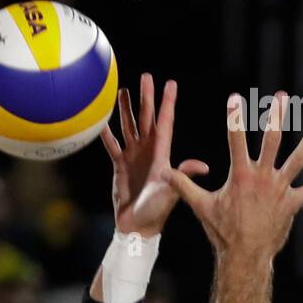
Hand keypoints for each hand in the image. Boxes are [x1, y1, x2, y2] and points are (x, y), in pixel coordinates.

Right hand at [101, 75, 207, 238]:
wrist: (137, 226)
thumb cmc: (156, 210)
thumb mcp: (171, 190)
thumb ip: (183, 174)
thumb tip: (204, 166)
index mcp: (161, 153)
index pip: (164, 122)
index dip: (167, 103)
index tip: (170, 83)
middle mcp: (147, 150)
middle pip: (146, 118)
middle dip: (146, 97)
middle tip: (146, 76)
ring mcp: (133, 156)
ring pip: (129, 126)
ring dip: (126, 109)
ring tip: (122, 90)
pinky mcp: (119, 165)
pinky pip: (111, 144)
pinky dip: (105, 133)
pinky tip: (99, 120)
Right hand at [164, 93, 302, 258]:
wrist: (243, 257)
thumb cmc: (221, 231)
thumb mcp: (201, 206)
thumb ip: (185, 187)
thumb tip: (166, 173)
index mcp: (240, 176)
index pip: (235, 140)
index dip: (234, 118)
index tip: (235, 97)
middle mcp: (262, 178)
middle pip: (272, 141)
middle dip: (276, 117)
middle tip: (281, 97)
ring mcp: (279, 190)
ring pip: (297, 160)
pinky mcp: (292, 204)